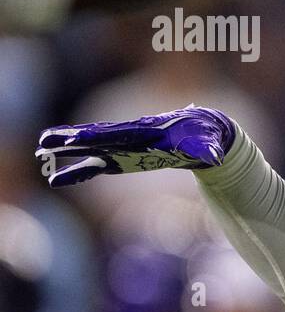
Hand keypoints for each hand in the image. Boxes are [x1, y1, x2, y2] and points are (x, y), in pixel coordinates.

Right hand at [36, 105, 235, 187]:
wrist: (204, 136)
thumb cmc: (203, 136)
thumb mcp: (207, 143)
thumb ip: (207, 150)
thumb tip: (214, 157)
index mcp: (146, 132)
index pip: (115, 133)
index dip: (94, 136)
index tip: (73, 137)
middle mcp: (130, 137)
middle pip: (97, 138)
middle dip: (72, 140)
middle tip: (46, 141)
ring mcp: (125, 148)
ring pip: (92, 150)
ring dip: (69, 154)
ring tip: (43, 154)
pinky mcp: (124, 160)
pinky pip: (97, 167)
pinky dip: (79, 172)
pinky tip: (59, 179)